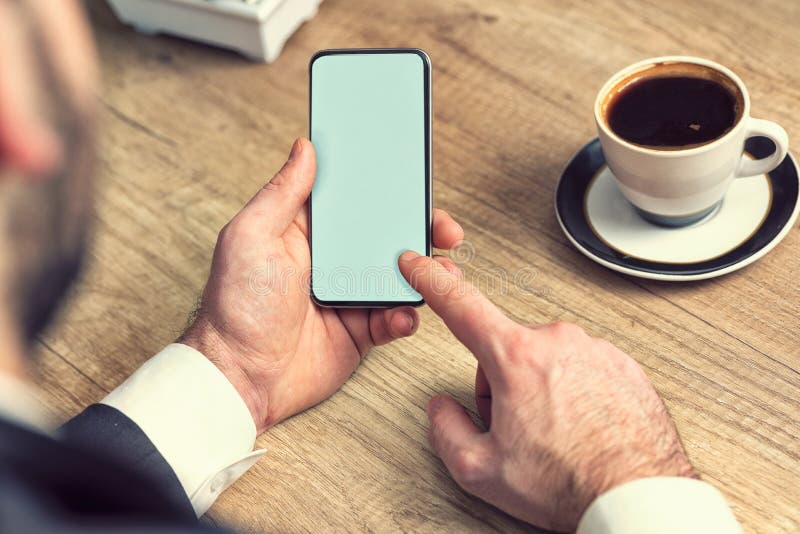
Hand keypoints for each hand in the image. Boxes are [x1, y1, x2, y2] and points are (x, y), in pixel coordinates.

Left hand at [180, 138, 463, 432]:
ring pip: (400, 277)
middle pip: (387, 236)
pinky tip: (404, 314)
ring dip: (425, 274)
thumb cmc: (236, 306)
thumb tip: (305, 147)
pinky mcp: (361, 331)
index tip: (414, 179)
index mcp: (307, 233)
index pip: (355, 201)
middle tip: (445, 230)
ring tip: (441, 273)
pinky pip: (395, 318)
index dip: (386, 189)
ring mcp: (349, 296)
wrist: (241, 377)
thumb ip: (283, 193)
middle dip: (420, 230)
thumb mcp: (251, 237)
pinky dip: (406, 315)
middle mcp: (332, 261)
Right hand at [398, 251, 695, 531]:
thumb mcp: (480, 469)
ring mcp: (593, 350)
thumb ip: (445, 429)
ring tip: (555, 435)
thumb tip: (443, 410)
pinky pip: (580, 368)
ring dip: (539, 388)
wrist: (636, 499)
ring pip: (543, 359)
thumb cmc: (569, 484)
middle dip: (501, 383)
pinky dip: (573, 392)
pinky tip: (579, 428)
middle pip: (504, 349)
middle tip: (518, 429)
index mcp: (516, 357)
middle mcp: (557, 342)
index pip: (460, 305)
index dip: (431, 280)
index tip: (418, 263)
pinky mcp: (621, 364)